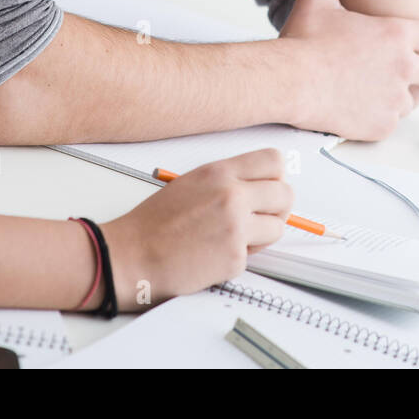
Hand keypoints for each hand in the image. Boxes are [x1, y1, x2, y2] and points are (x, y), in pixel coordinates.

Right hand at [99, 149, 292, 309]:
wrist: (132, 255)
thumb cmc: (155, 223)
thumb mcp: (192, 184)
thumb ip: (228, 181)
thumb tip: (260, 185)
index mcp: (220, 173)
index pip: (273, 161)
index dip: (275, 176)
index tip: (268, 188)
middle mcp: (231, 196)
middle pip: (285, 194)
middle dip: (278, 208)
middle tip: (262, 217)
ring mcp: (235, 228)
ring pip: (278, 227)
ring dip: (262, 235)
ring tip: (234, 237)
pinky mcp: (234, 258)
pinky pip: (255, 255)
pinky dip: (240, 257)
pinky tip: (215, 253)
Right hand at [279, 0, 418, 140]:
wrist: (290, 82)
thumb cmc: (303, 41)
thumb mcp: (317, 0)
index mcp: (396, 35)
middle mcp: (403, 67)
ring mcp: (394, 99)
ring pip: (414, 100)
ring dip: (403, 96)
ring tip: (386, 93)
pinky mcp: (381, 124)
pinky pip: (392, 122)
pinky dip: (382, 117)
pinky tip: (367, 110)